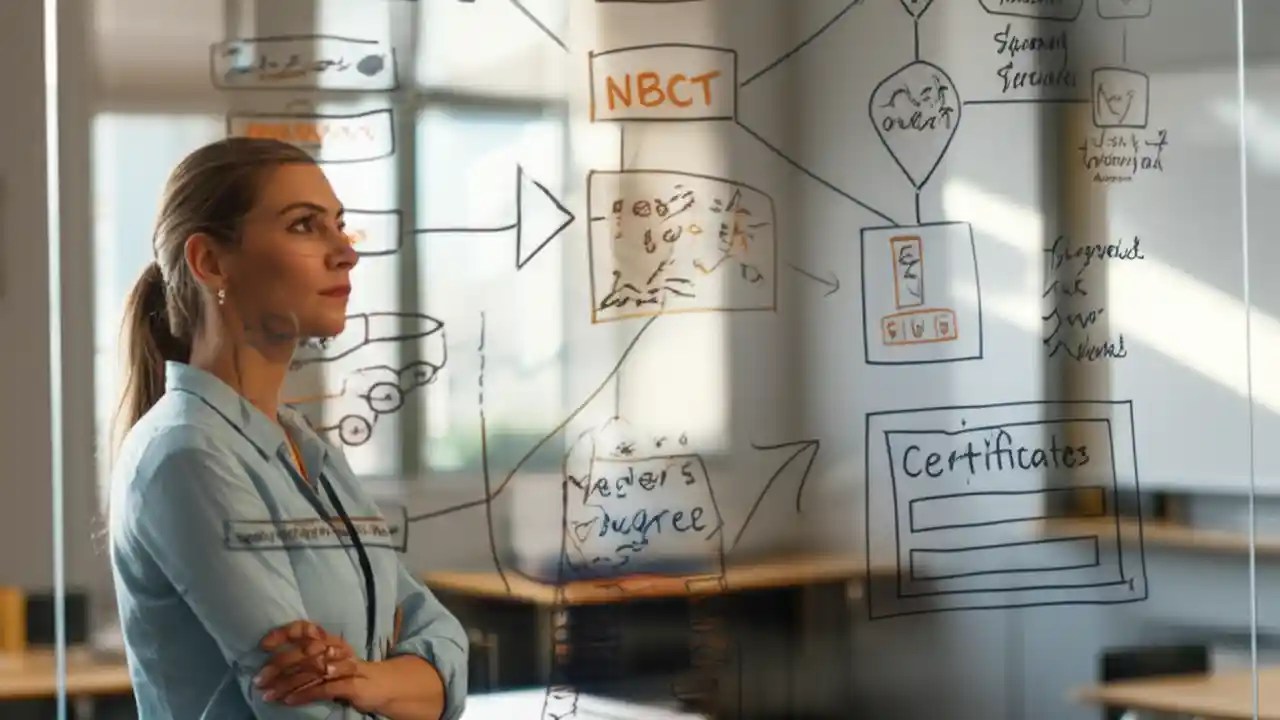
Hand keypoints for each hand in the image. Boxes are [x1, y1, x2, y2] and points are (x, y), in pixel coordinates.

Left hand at [255, 621, 369, 708]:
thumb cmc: (349, 671)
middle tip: (259, 680)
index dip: (284, 634)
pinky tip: (290, 701)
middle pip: (304, 653)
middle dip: (278, 667)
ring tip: (268, 695)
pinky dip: (306, 694)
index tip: (264, 644)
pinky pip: (325, 688)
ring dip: (287, 685)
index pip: (305, 629)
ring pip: (311, 672)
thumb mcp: (330, 658)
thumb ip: (308, 655)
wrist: (382, 684)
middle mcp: (337, 648)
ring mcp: (346, 666)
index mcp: (330, 639)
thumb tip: (272, 660)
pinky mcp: (353, 684)